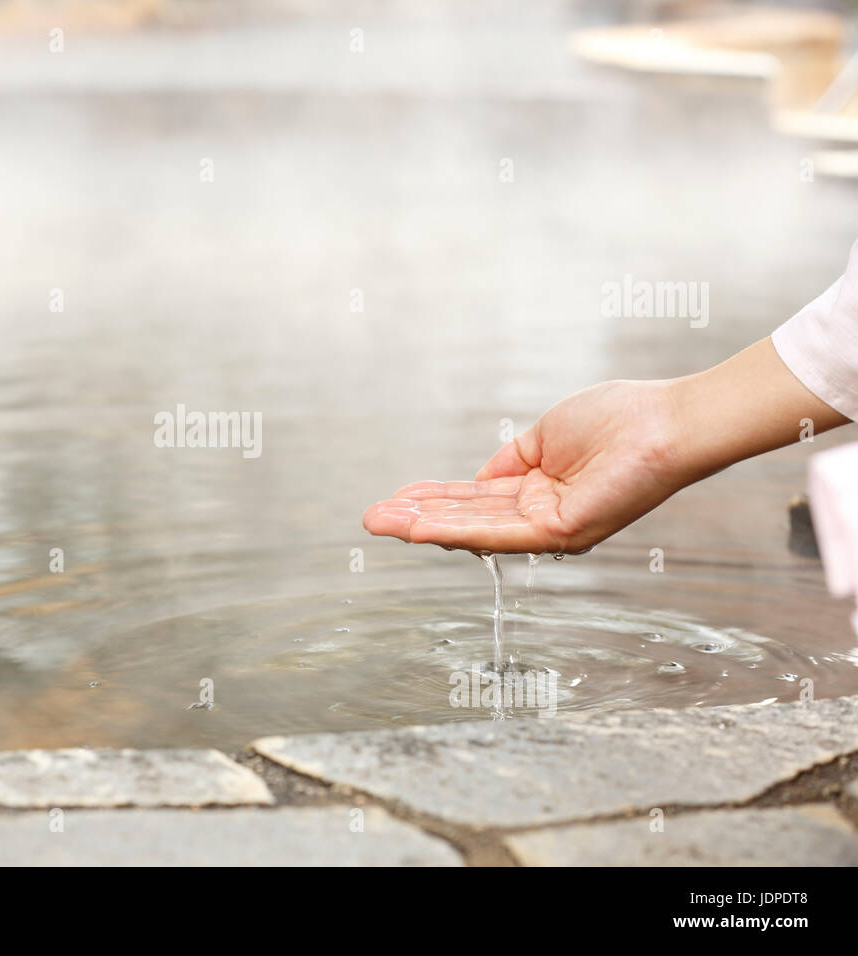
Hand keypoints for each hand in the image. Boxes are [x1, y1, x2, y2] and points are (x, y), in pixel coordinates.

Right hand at [362, 379, 688, 553]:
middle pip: (465, 519)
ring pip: (472, 531)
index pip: (473, 500)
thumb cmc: (619, 420)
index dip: (432, 498)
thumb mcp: (544, 436)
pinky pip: (495, 533)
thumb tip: (475, 480)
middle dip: (415, 518)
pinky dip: (453, 530)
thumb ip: (508, 461)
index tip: (395, 499)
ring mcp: (548, 529)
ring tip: (380, 523)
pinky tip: (419, 527)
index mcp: (537, 493)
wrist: (665, 423)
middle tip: (371, 519)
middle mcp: (539, 517)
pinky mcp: (558, 532)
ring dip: (421, 528)